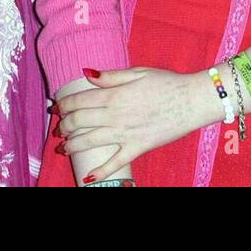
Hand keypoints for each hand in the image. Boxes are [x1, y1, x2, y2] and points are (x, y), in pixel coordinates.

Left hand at [53, 67, 213, 181]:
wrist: (193, 100)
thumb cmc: (168, 83)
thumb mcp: (138, 72)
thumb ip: (110, 76)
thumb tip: (86, 74)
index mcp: (114, 95)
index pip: (79, 101)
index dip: (63, 105)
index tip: (57, 107)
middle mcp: (115, 116)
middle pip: (78, 122)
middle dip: (63, 126)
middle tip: (59, 128)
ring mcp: (125, 134)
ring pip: (89, 142)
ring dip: (71, 146)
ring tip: (63, 148)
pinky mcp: (137, 147)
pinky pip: (115, 163)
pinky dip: (100, 172)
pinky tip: (88, 178)